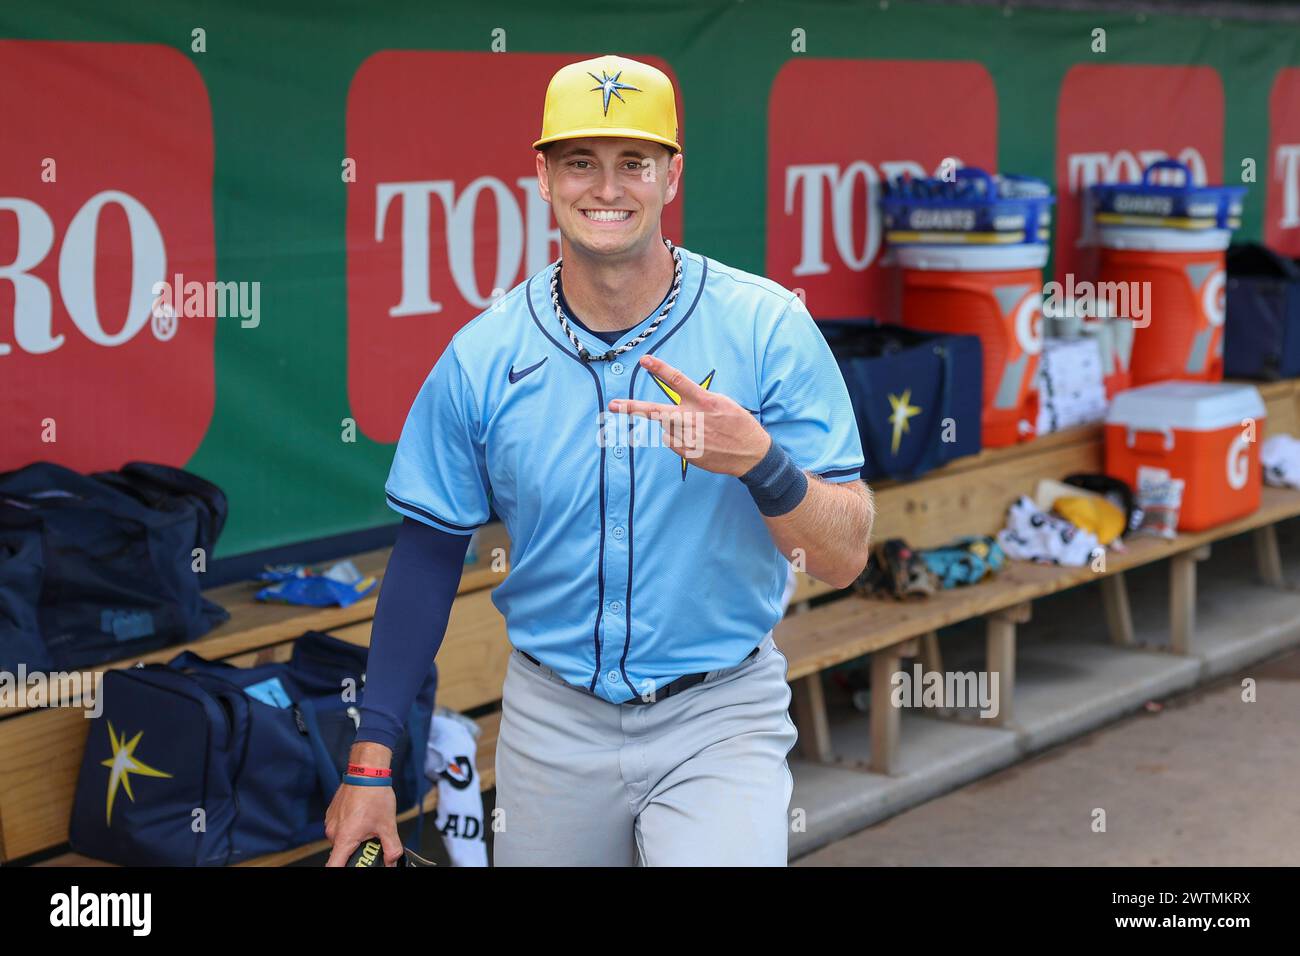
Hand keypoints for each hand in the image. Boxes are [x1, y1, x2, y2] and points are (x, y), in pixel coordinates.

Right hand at [324, 782, 402, 866]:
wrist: (366, 771)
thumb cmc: (374, 794)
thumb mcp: (388, 825)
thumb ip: (391, 848)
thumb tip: (391, 862)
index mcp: (344, 838)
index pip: (333, 867)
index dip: (342, 870)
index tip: (355, 866)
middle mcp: (333, 832)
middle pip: (340, 854)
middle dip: (355, 854)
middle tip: (371, 847)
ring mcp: (331, 822)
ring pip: (341, 840)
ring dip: (353, 840)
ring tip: (369, 829)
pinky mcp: (332, 814)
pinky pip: (339, 828)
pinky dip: (350, 829)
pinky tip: (363, 820)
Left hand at [607, 355, 771, 476]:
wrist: (751, 454)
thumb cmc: (737, 424)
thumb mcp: (722, 403)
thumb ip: (698, 400)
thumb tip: (677, 406)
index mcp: (704, 401)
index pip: (677, 380)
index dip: (659, 368)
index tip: (644, 360)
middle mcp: (693, 419)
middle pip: (656, 411)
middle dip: (632, 408)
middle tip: (612, 405)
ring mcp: (689, 438)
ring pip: (665, 427)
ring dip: (674, 426)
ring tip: (697, 430)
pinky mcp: (687, 453)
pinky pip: (672, 441)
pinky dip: (679, 439)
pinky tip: (698, 441)